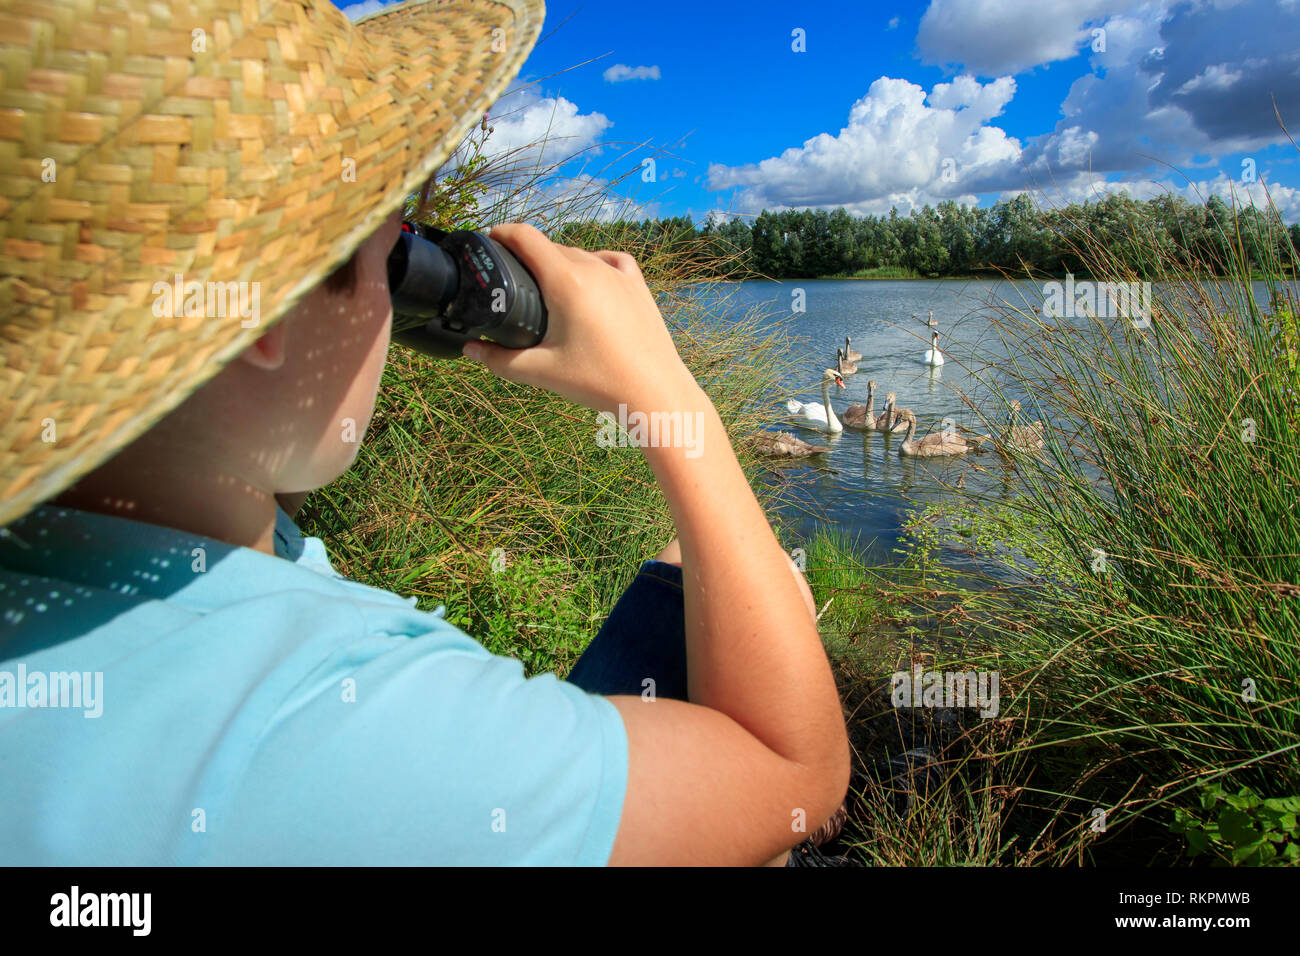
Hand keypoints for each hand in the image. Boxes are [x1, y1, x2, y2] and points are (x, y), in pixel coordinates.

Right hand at [460, 223, 702, 414]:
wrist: (655, 393)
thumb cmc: (599, 382)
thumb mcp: (542, 372)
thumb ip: (500, 360)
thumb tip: (469, 350)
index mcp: (566, 281)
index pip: (526, 237)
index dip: (502, 233)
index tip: (489, 239)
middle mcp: (594, 269)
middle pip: (551, 247)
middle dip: (527, 254)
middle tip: (511, 275)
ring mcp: (619, 275)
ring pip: (580, 254)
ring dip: (559, 261)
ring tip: (545, 283)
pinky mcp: (638, 287)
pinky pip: (611, 261)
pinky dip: (594, 263)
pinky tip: (589, 278)